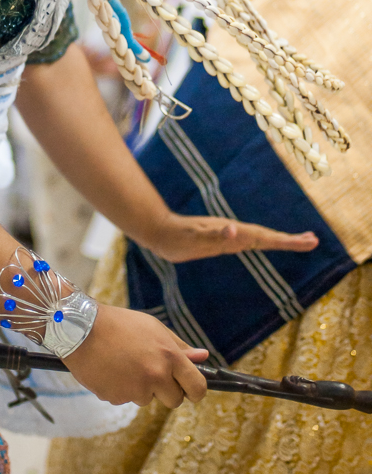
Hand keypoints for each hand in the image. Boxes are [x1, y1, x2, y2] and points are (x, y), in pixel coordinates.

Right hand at [64, 304, 207, 407]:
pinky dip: (120, 388)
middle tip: (150, 371)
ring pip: (147, 399)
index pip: (197, 387)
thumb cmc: (119, 324)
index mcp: (168, 356)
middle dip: (166, 390)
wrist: (80, 328)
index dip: (196, 391)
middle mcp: (155, 375)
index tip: (190, 390)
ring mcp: (135, 389)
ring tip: (124, 363)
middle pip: (174, 400)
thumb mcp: (153, 327)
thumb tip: (202, 357)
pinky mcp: (117, 398)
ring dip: (140, 387)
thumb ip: (179, 346)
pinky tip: (111, 369)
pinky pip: (126, 399)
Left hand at [146, 211, 318, 262]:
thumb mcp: (196, 238)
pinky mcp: (220, 239)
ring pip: (259, 238)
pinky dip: (260, 242)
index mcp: (233, 233)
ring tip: (299, 242)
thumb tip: (234, 230)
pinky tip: (263, 243)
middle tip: (313, 241)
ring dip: (279, 240)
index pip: (265, 237)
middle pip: (267, 236)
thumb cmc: (177, 238)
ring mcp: (227, 235)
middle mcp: (233, 232)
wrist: (159, 232)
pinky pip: (246, 241)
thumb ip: (215, 235)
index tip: (309, 241)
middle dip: (290, 240)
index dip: (287, 241)